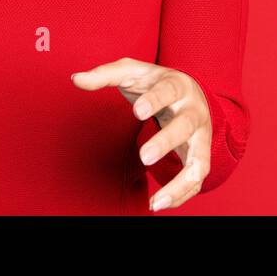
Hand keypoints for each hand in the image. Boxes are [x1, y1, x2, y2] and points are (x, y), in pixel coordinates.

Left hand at [71, 57, 210, 211]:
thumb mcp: (132, 71)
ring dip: (180, 183)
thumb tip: (76, 79)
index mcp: (178, 85)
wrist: (190, 91)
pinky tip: (159, 204)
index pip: (169, 91)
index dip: (155, 101)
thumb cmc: (155, 82)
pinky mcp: (200, 156)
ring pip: (199, 162)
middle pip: (185, 126)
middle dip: (166, 142)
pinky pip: (196, 181)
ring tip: (157, 202)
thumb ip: (104, 75)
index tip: (137, 112)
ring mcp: (200, 136)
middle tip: (144, 157)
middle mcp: (194, 111)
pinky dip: (180, 195)